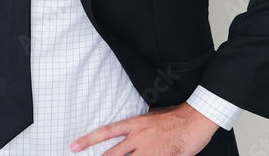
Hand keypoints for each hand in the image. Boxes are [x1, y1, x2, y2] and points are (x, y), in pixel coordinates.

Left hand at [70, 102, 218, 155]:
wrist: (194, 120)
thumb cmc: (175, 118)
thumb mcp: (151, 116)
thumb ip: (138, 126)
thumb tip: (129, 132)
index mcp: (134, 124)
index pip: (106, 132)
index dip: (88, 140)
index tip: (74, 146)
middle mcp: (138, 138)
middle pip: (113, 154)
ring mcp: (149, 151)